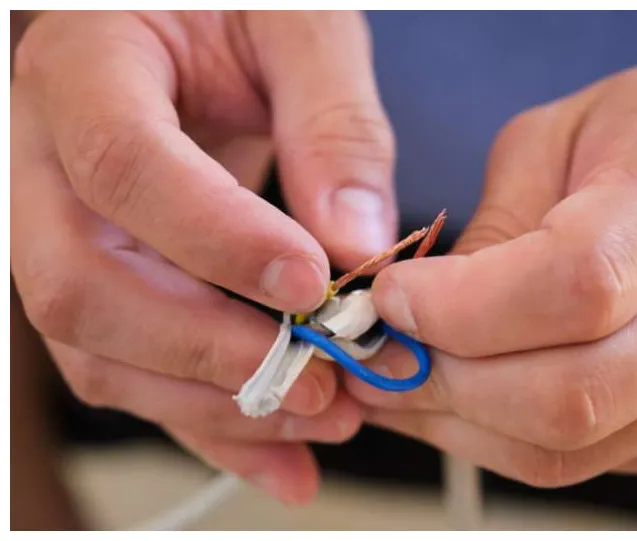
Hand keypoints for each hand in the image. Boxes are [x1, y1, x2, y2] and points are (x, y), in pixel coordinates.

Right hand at [11, 10, 396, 503]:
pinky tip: (279, 456)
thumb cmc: (243, 6)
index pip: (125, 168)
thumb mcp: (300, 27)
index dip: (215, 239)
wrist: (195, 22)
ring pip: (98, 348)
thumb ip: (333, 127)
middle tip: (323, 384)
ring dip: (213, 404)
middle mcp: (44, 158)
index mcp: (87, 69)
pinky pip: (131, 365)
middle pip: (82, 286)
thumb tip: (355, 246)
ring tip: (323, 423)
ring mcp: (59, 228)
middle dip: (207, 352)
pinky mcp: (100, 278)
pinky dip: (205, 419)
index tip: (312, 285)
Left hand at [347, 64, 636, 485]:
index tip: (390, 300)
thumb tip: (419, 316)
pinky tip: (470, 395)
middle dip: (439, 385)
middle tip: (372, 359)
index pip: (573, 285)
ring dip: (458, 425)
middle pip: (566, 395)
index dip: (458, 308)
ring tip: (403, 382)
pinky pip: (588, 461)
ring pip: (566, 449)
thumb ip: (495, 226)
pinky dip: (506, 437)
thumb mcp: (564, 135)